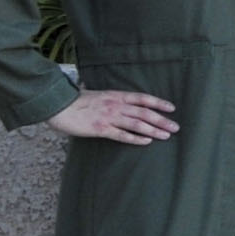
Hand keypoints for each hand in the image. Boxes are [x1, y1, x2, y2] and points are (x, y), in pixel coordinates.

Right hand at [49, 89, 175, 143]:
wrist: (58, 106)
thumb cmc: (75, 100)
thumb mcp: (96, 94)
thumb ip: (110, 98)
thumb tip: (118, 99)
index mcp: (116, 95)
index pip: (142, 98)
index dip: (158, 103)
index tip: (172, 108)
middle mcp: (116, 105)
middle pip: (145, 112)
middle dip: (162, 120)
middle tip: (176, 127)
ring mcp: (109, 118)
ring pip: (137, 124)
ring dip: (154, 130)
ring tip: (166, 135)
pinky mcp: (101, 129)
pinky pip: (122, 135)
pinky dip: (136, 138)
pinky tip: (147, 142)